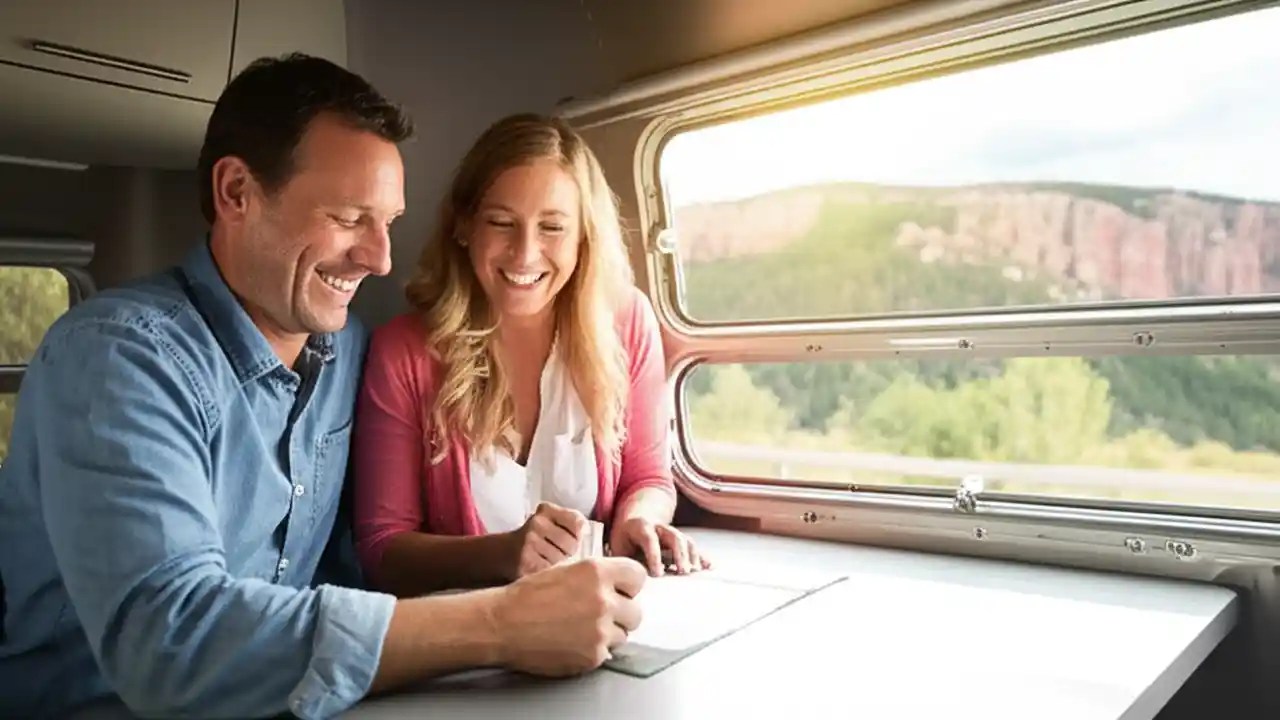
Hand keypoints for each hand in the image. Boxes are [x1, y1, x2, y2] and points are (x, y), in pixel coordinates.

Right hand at [491, 557, 646, 675]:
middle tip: (600, 614)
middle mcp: (603, 600)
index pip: (638, 576)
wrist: (503, 624)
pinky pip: (606, 652)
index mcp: (597, 572)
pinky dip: (593, 649)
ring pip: (623, 634)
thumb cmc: (528, 595)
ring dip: (608, 632)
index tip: (622, 591)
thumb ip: (596, 576)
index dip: (629, 585)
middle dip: (621, 613)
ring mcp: (600, 630)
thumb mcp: (565, 569)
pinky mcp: (593, 655)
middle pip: (636, 611)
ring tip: (581, 628)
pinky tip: (573, 641)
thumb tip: (617, 583)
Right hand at [505, 502, 588, 579]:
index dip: (578, 536)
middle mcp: (537, 523)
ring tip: (549, 560)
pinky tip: (542, 568)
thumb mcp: (552, 521)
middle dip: (570, 553)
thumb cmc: (537, 537)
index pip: (577, 523)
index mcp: (546, 510)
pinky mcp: (525, 562)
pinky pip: (550, 571)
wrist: (505, 551)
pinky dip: (550, 574)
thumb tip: (586, 531)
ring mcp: (529, 543)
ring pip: (562, 560)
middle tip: (560, 553)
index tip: (572, 539)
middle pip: (572, 545)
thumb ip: (573, 521)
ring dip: (560, 565)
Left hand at [609, 517, 711, 576]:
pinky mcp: (681, 541)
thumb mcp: (618, 547)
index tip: (658, 574)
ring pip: (686, 541)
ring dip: (692, 556)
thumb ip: (625, 561)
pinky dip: (702, 557)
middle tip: (683, 572)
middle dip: (680, 554)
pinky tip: (710, 567)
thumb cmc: (625, 539)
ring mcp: (672, 533)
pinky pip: (693, 548)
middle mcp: (660, 527)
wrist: (635, 521)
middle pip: (674, 537)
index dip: (654, 556)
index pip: (650, 540)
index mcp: (641, 527)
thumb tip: (630, 580)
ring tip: (695, 572)